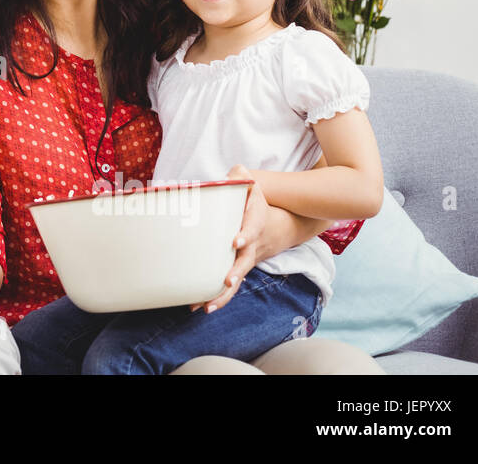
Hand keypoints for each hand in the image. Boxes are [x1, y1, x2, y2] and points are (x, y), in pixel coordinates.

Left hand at [189, 164, 264, 313]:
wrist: (279, 223)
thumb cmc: (257, 202)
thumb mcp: (253, 186)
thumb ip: (240, 176)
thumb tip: (235, 170)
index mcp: (254, 224)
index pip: (252, 228)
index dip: (245, 234)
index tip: (235, 241)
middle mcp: (252, 245)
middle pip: (246, 262)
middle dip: (235, 272)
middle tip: (226, 281)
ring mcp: (247, 260)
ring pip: (237, 279)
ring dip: (223, 294)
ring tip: (205, 306)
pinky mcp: (239, 269)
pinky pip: (229, 286)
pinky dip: (217, 297)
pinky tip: (199, 306)